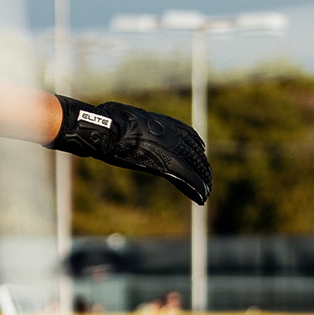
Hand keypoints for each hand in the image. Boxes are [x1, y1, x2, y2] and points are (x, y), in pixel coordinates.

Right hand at [45, 95, 211, 204]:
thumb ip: (131, 124)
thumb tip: (116, 120)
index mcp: (163, 123)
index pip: (189, 136)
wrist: (105, 128)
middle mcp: (172, 135)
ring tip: (206, 192)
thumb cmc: (107, 121)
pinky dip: (196, 188)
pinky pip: (186, 178)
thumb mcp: (123, 117)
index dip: (196, 148)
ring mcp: (170, 148)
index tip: (200, 155)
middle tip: (207, 179)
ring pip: (195, 166)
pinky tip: (202, 197)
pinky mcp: (165, 164)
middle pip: (195, 153)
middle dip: (202, 167)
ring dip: (203, 180)